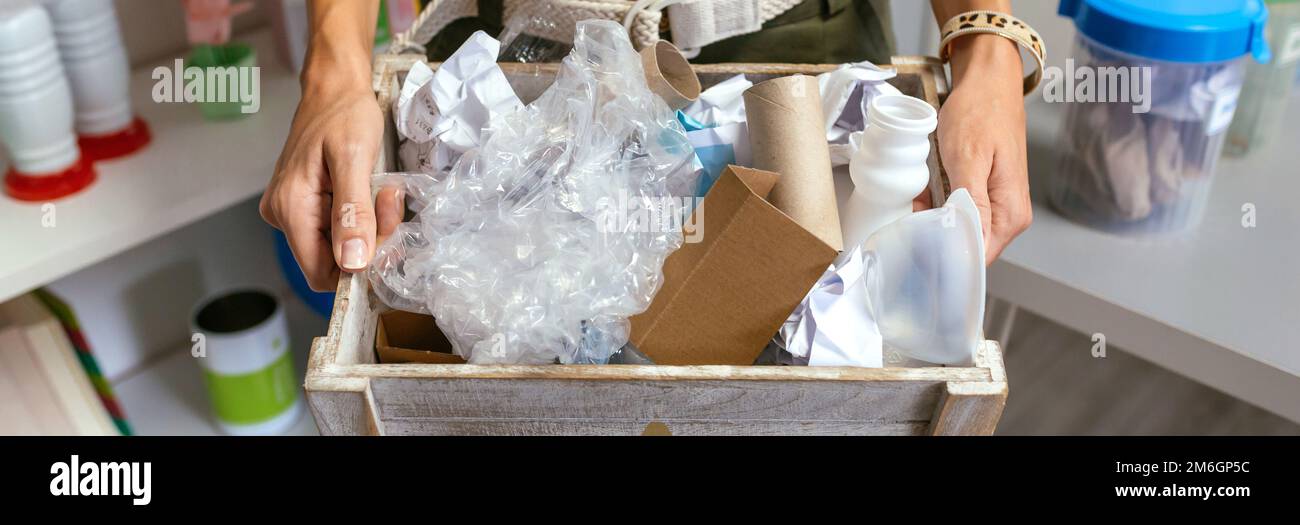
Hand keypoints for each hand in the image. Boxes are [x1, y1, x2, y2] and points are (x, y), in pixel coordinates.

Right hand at [260, 82, 402, 290]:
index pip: (320, 274)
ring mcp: (292, 210)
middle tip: (390, 201)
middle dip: (370, 241)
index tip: (387, 240)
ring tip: (383, 190)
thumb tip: (353, 263)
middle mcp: (283, 214)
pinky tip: (371, 190)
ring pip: (339, 246)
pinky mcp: (305, 204)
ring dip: (369, 227)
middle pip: (333, 261)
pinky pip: (337, 228)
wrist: (334, 87)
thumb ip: (353, 213)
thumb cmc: (344, 112)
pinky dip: (361, 216)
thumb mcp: (354, 159)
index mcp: (290, 207)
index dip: (358, 269)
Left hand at [917, 34, 1031, 264]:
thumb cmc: (980, 113)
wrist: (988, 83)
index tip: (919, 249)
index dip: (948, 258)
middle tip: (909, 228)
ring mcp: (997, 205)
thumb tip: (963, 238)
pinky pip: (958, 213)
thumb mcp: (968, 157)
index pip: (979, 257)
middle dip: (937, 241)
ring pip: (960, 231)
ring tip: (913, 210)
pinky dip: (937, 208)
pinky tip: (921, 198)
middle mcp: (1008, 215)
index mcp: (1010, 213)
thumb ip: (969, 202)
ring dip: (935, 224)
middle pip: (969, 248)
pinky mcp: (985, 194)